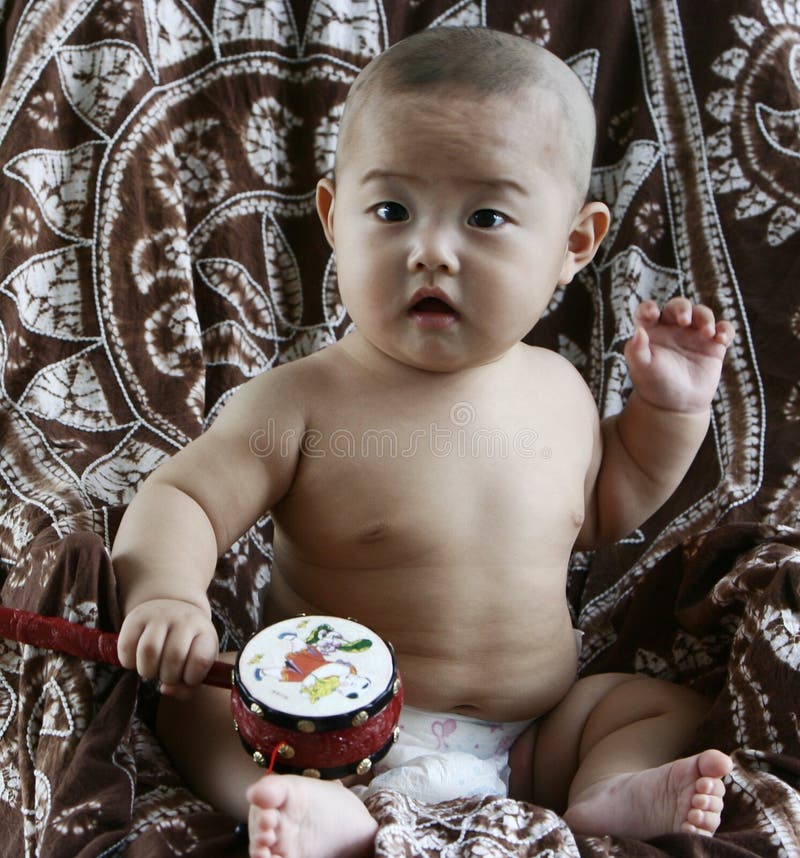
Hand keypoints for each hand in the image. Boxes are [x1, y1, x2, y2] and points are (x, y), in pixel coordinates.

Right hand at [117, 598, 218, 695]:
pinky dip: (129, 662)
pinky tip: (137, 660)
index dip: (192, 678)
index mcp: (205, 633)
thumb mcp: (197, 665)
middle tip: (167, 674)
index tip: (188, 677)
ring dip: (147, 671)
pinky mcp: (136, 617)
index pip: (200, 660)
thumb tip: (166, 689)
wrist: (174, 611)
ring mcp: (160, 615)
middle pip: (173, 657)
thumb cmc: (188, 647)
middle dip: (168, 676)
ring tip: (152, 668)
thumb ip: (187, 687)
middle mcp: (184, 620)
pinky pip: (126, 647)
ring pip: (148, 650)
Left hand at [624, 298, 734, 412]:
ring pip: (702, 314)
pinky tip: (720, 339)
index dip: (648, 308)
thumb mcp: (642, 367)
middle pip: (678, 306)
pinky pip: (723, 329)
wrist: (676, 405)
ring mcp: (694, 335)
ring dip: (706, 317)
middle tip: (684, 320)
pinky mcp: (713, 345)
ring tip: (707, 332)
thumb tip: (638, 331)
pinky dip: (725, 330)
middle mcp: (672, 328)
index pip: (647, 311)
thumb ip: (637, 349)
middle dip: (682, 308)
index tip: (652, 314)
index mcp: (651, 330)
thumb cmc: (654, 384)